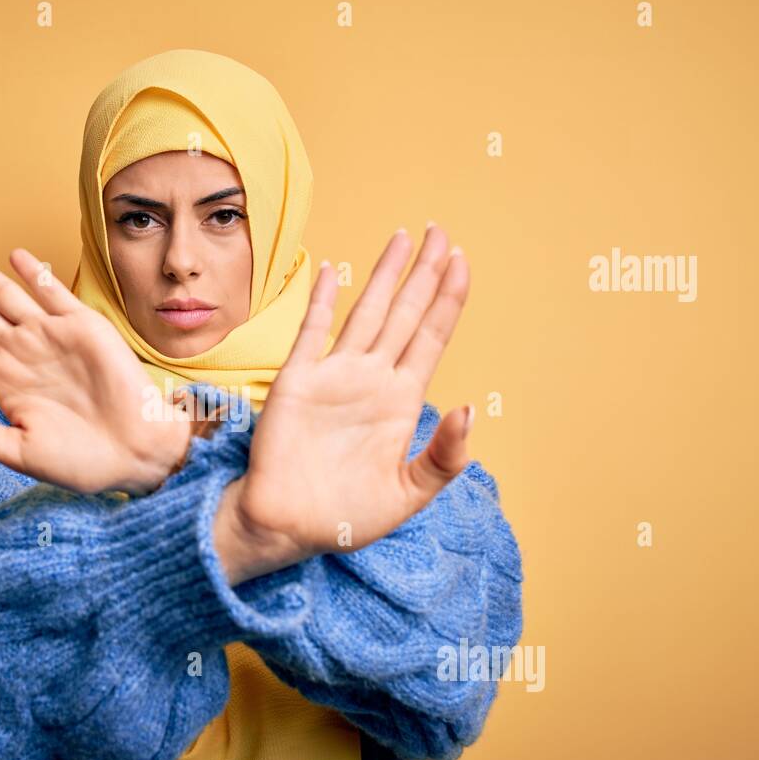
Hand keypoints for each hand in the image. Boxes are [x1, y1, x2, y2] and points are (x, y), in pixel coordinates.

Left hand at [0, 241, 193, 494]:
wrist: (135, 453)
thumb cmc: (79, 462)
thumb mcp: (14, 451)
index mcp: (1, 382)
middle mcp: (21, 354)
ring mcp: (50, 337)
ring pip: (5, 294)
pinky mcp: (82, 327)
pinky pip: (52, 291)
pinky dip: (32, 272)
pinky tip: (13, 256)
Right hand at [214, 223, 474, 584]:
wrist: (287, 527)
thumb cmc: (347, 517)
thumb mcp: (408, 495)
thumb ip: (444, 457)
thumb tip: (471, 408)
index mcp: (401, 402)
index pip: (432, 338)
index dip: (449, 300)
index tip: (463, 263)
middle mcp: (372, 380)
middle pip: (405, 314)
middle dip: (425, 273)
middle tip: (443, 232)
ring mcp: (335, 376)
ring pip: (367, 312)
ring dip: (386, 275)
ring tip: (404, 238)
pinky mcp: (298, 380)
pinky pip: (313, 331)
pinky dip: (324, 300)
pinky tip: (335, 270)